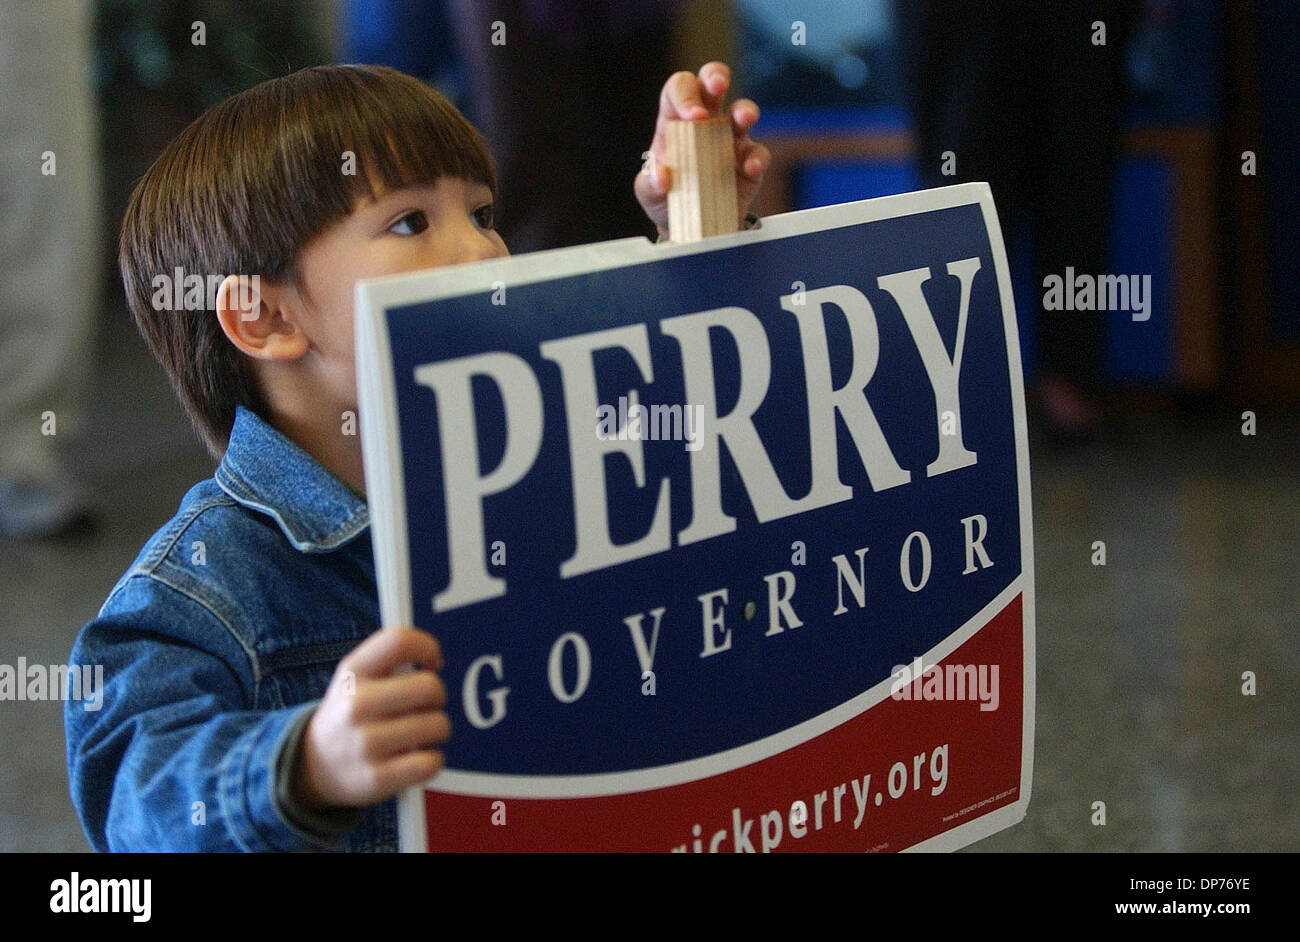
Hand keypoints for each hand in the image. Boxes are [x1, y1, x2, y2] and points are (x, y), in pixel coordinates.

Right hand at [292, 626, 449, 808]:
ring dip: (438, 729)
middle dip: (439, 696)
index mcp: (353, 671)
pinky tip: (417, 757)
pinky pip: (431, 762)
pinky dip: (433, 760)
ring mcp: (366, 743)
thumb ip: (390, 659)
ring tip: (420, 733)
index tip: (433, 663)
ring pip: (437, 725)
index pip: (399, 641)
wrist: (314, 765)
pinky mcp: (377, 778)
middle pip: (430, 686)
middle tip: (427, 706)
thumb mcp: (356, 676)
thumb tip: (435, 660)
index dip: (428, 647)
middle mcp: (356, 704)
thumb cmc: (352, 712)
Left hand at [635, 61, 769, 238]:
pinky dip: (757, 158)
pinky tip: (750, 168)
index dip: (686, 95)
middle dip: (716, 76)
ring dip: (745, 110)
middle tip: (718, 86)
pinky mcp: (749, 162)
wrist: (689, 228)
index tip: (693, 117)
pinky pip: (758, 152)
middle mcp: (705, 122)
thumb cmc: (666, 199)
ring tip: (743, 119)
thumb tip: (661, 175)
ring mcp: (729, 139)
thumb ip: (650, 184)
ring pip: (742, 110)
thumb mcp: (649, 194)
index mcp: (675, 120)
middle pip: (712, 82)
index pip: (680, 89)